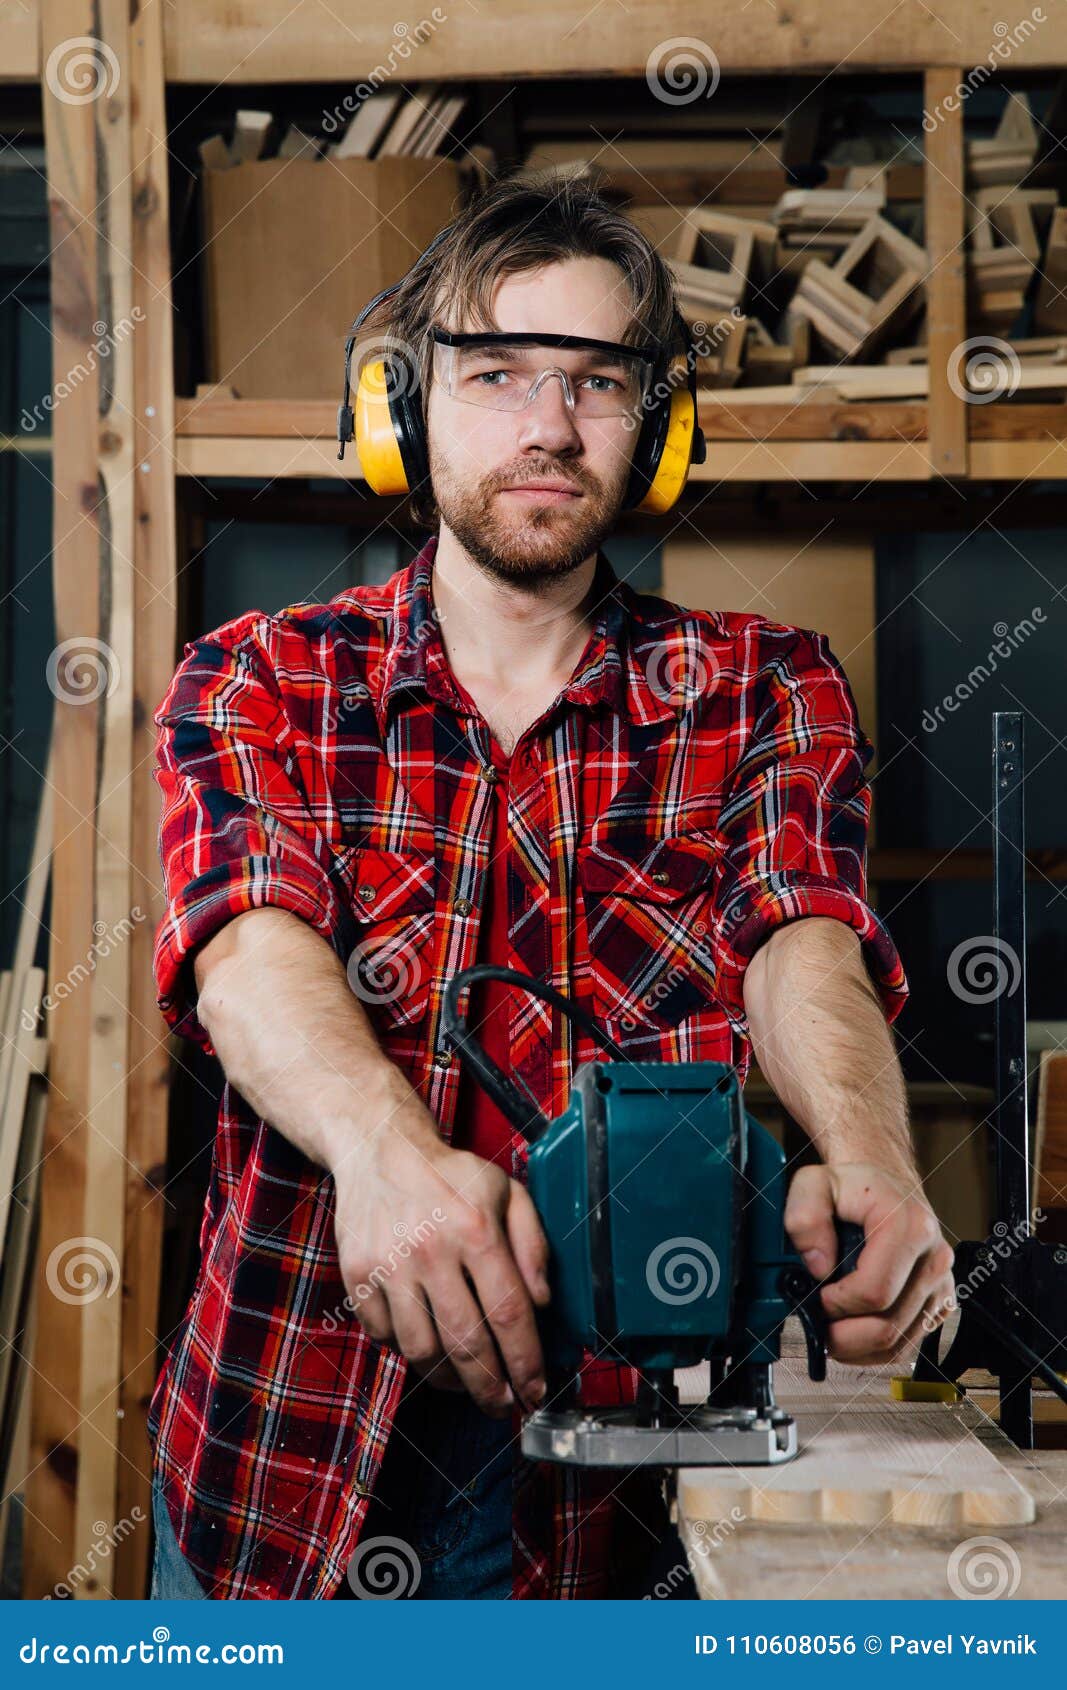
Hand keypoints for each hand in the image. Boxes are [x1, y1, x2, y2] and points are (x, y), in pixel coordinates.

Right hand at [329, 1084, 550, 1416]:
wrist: (378, 1148)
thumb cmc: (448, 1175)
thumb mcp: (506, 1191)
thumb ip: (532, 1243)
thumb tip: (542, 1301)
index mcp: (475, 1229)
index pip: (508, 1312)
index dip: (525, 1361)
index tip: (535, 1388)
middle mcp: (430, 1250)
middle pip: (466, 1343)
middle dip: (490, 1387)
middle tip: (503, 1405)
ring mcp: (388, 1265)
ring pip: (421, 1350)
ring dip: (448, 1379)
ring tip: (466, 1382)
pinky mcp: (357, 1275)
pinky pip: (384, 1336)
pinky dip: (405, 1350)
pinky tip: (425, 1344)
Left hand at [785, 1161, 954, 1364]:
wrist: (888, 1185)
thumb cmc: (854, 1186)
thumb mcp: (815, 1183)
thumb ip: (805, 1217)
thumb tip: (819, 1267)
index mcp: (910, 1227)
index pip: (874, 1293)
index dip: (836, 1305)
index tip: (816, 1295)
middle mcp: (935, 1259)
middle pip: (888, 1328)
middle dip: (843, 1335)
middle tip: (818, 1321)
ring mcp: (941, 1285)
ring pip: (899, 1345)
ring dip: (857, 1347)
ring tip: (831, 1327)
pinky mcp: (940, 1304)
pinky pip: (908, 1346)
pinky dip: (875, 1350)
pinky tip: (852, 1331)